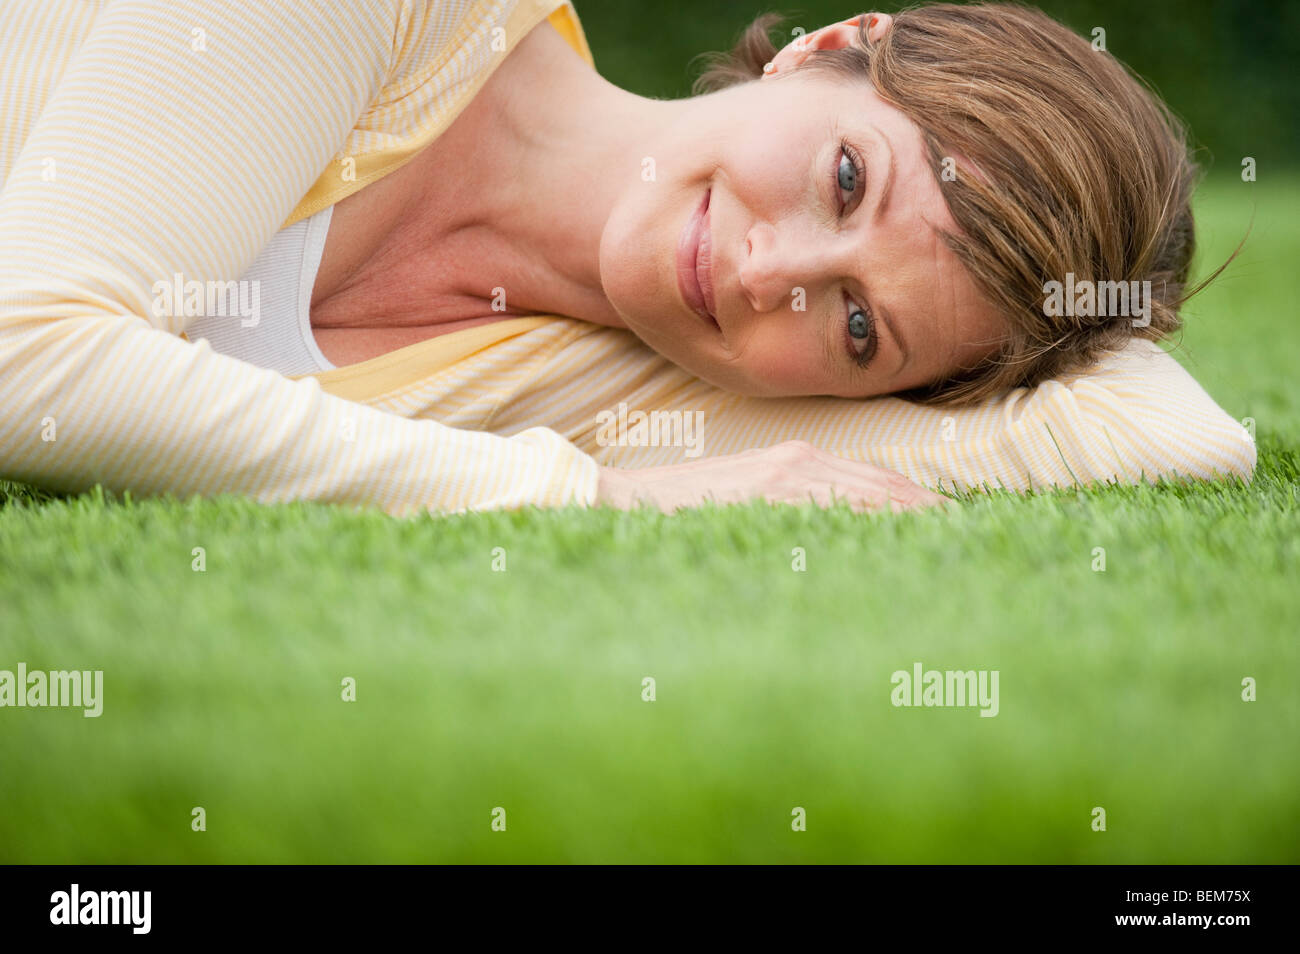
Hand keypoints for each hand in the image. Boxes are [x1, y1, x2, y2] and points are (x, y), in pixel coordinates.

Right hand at [596, 440, 950, 512]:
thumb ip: (791, 510)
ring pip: (870, 496)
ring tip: (959, 542)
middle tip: (983, 537)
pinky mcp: (769, 491)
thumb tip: (839, 539)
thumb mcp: (745, 504)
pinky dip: (877, 520)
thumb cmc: (682, 512)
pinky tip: (907, 539)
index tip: (955, 527)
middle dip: (932, 512)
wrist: (617, 502)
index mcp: (795, 464)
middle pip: (885, 487)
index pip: (874, 484)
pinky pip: (836, 509)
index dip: (919, 504)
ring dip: (916, 518)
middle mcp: (799, 463)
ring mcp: (786, 475)